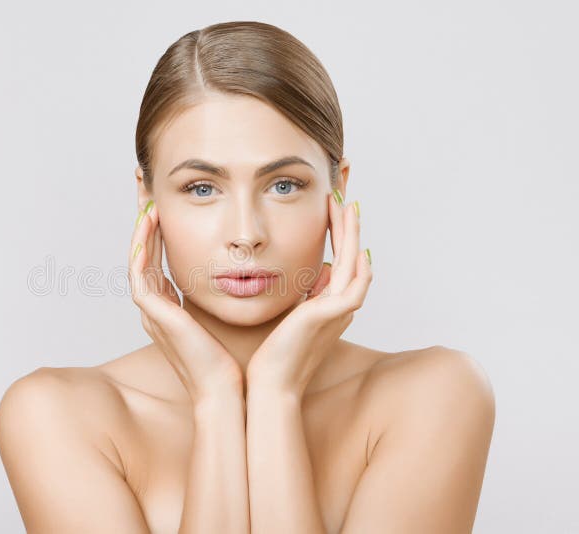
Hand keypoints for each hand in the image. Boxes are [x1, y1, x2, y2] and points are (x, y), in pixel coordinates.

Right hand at [129, 200, 243, 403]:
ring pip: (137, 263)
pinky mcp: (154, 316)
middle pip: (143, 260)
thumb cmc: (233, 363)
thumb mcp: (229, 320)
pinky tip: (151, 226)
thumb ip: (230, 298)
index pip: (158, 267)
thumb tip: (250, 275)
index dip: (160, 239)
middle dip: (146, 230)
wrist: (225, 392)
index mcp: (170, 313)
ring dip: (142, 233)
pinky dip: (142, 249)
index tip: (167, 213)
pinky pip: (139, 275)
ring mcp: (152, 314)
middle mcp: (156, 312)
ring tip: (149, 205)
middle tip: (150, 199)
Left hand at [246, 192, 372, 397]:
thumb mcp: (295, 315)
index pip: (341, 261)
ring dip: (351, 234)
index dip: (340, 235)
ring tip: (346, 205)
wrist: (272, 384)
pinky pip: (354, 286)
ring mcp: (338, 312)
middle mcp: (340, 307)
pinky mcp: (331, 317)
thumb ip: (311, 294)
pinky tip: (354, 246)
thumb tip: (322, 270)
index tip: (333, 209)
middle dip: (348, 226)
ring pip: (354, 264)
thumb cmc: (276, 355)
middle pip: (351, 257)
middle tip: (344, 197)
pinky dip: (357, 266)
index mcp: (331, 306)